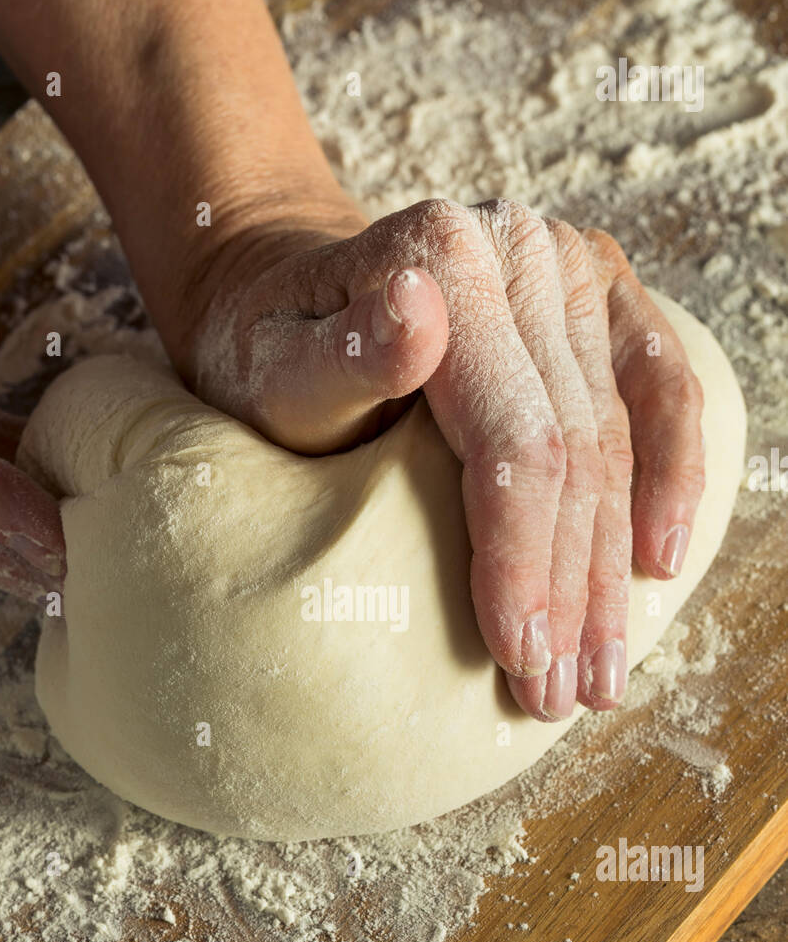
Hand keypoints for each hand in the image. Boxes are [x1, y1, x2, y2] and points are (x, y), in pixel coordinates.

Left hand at [177, 196, 704, 721]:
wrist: (291, 295)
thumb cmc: (271, 350)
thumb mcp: (274, 367)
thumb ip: (342, 355)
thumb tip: (419, 309)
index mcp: (446, 254)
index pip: (514, 441)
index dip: (522, 557)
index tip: (518, 653)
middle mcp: (524, 248)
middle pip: (575, 449)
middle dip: (572, 587)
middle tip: (562, 693)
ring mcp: (571, 266)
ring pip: (620, 436)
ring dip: (614, 564)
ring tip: (603, 667)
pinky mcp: (600, 292)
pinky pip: (662, 385)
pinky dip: (671, 475)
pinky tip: (660, 558)